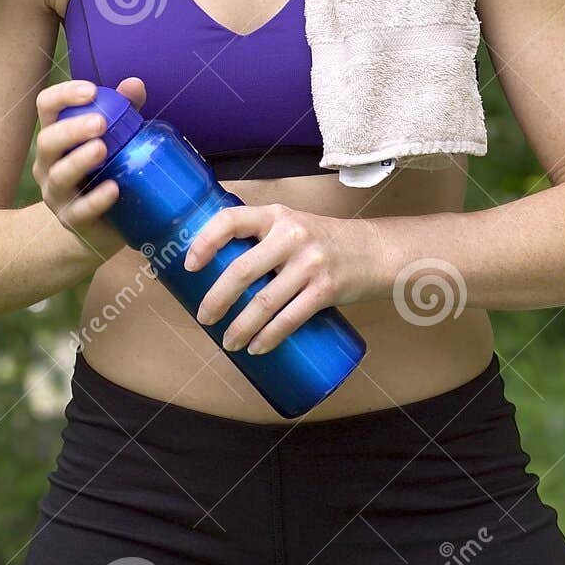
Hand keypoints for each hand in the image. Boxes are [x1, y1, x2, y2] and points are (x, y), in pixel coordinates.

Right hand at [32, 76, 145, 247]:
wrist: (99, 226)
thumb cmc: (106, 170)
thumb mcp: (116, 137)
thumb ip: (124, 110)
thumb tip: (134, 85)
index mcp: (57, 136)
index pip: (46, 106)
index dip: (64, 95)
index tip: (91, 90)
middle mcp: (49, 163)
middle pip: (47, 141)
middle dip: (71, 130)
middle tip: (100, 122)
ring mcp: (56, 194)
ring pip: (59, 175)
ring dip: (79, 160)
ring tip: (102, 149)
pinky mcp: (72, 221)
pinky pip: (79, 211)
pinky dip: (96, 199)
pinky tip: (113, 189)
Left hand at [184, 203, 385, 355]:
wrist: (374, 250)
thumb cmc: (322, 242)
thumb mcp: (292, 226)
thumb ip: (260, 240)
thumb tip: (214, 270)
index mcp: (276, 216)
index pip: (231, 220)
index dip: (205, 241)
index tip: (189, 265)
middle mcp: (291, 235)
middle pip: (241, 270)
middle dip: (216, 300)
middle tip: (204, 318)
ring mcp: (310, 262)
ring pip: (264, 302)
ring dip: (240, 327)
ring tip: (228, 342)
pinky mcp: (326, 289)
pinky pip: (289, 318)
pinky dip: (269, 338)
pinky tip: (256, 348)